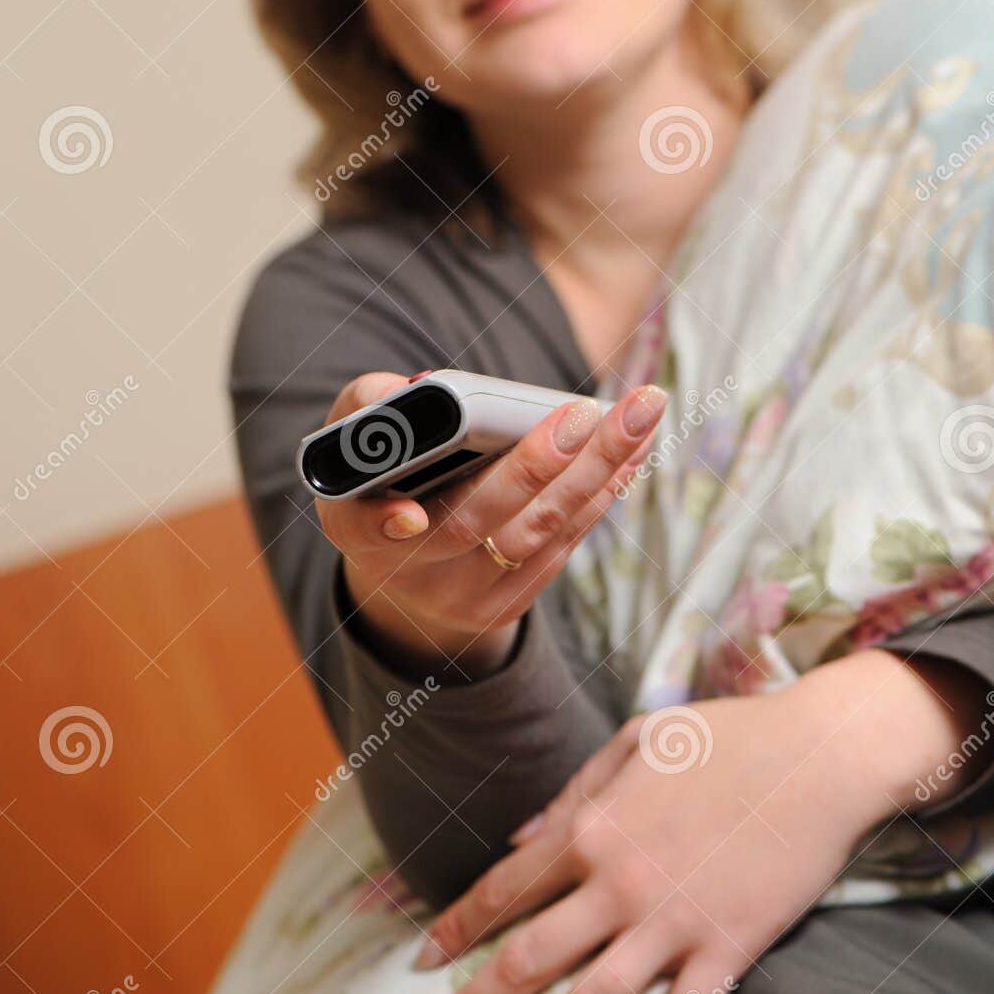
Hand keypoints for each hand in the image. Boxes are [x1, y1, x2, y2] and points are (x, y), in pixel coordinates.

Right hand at [315, 372, 666, 677]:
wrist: (402, 567)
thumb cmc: (381, 475)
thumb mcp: (355, 439)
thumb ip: (369, 407)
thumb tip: (411, 389)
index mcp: (355, 525)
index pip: (361, 528)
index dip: (382, 523)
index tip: (407, 515)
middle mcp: (406, 572)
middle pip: (476, 522)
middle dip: (535, 465)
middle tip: (584, 413)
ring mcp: (460, 596)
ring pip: (535, 533)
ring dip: (596, 471)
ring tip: (639, 414)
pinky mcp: (506, 604)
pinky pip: (563, 545)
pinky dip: (602, 492)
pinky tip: (634, 449)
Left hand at [409, 649, 990, 993]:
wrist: (821, 755)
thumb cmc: (730, 738)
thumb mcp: (639, 741)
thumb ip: (576, 793)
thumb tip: (520, 840)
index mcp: (594, 827)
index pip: (505, 891)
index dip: (457, 931)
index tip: (423, 964)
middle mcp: (620, 882)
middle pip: (528, 961)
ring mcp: (673, 923)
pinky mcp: (727, 950)